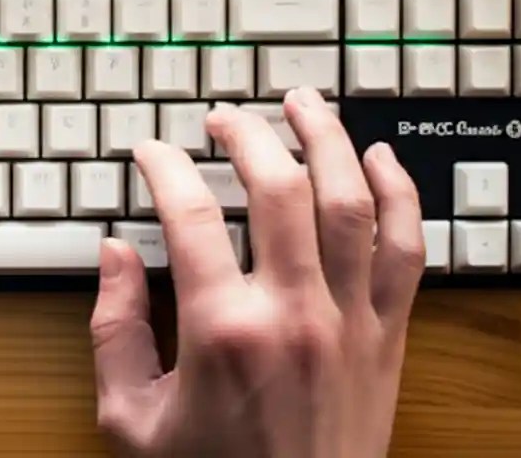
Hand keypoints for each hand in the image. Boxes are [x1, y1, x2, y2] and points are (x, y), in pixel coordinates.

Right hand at [92, 87, 424, 457]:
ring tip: (303, 103)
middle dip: (246, 134)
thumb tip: (113, 256)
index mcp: (222, 330)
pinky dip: (400, 195)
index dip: (164, 166)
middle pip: (277, 188)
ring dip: (327, 140)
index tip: (151, 151)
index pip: (189, 214)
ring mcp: (349, 320)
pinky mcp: (387, 335)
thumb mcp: (130, 417)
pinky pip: (407, 249)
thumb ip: (112, 330)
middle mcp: (293, 312)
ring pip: (350, 202)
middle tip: (224, 117)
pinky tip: (380, 160)